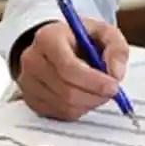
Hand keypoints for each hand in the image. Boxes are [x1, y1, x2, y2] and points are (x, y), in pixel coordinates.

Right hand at [15, 18, 130, 121]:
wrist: (56, 44)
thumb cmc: (79, 38)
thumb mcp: (102, 32)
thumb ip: (116, 47)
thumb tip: (115, 73)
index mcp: (48, 38)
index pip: (68, 67)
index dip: (93, 81)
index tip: (113, 86)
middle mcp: (32, 60)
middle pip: (66, 90)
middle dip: (95, 95)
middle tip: (111, 91)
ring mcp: (28, 82)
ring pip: (64, 105)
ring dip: (89, 103)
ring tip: (98, 91)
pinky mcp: (30, 99)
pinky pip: (59, 114)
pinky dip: (78, 109)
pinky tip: (84, 96)